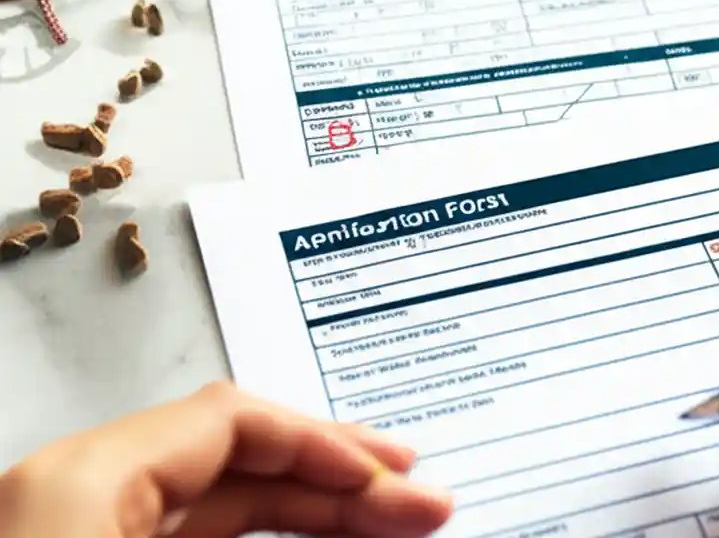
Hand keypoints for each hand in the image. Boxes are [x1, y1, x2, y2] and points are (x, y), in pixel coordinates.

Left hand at [0, 382, 451, 537]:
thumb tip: (380, 532)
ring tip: (380, 526)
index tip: (395, 482)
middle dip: (335, 482)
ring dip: (305, 515)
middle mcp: (71, 497)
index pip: (233, 423)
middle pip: (230, 461)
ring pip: (212, 505)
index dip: (333, 446)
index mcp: (84, 483)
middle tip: (416, 504)